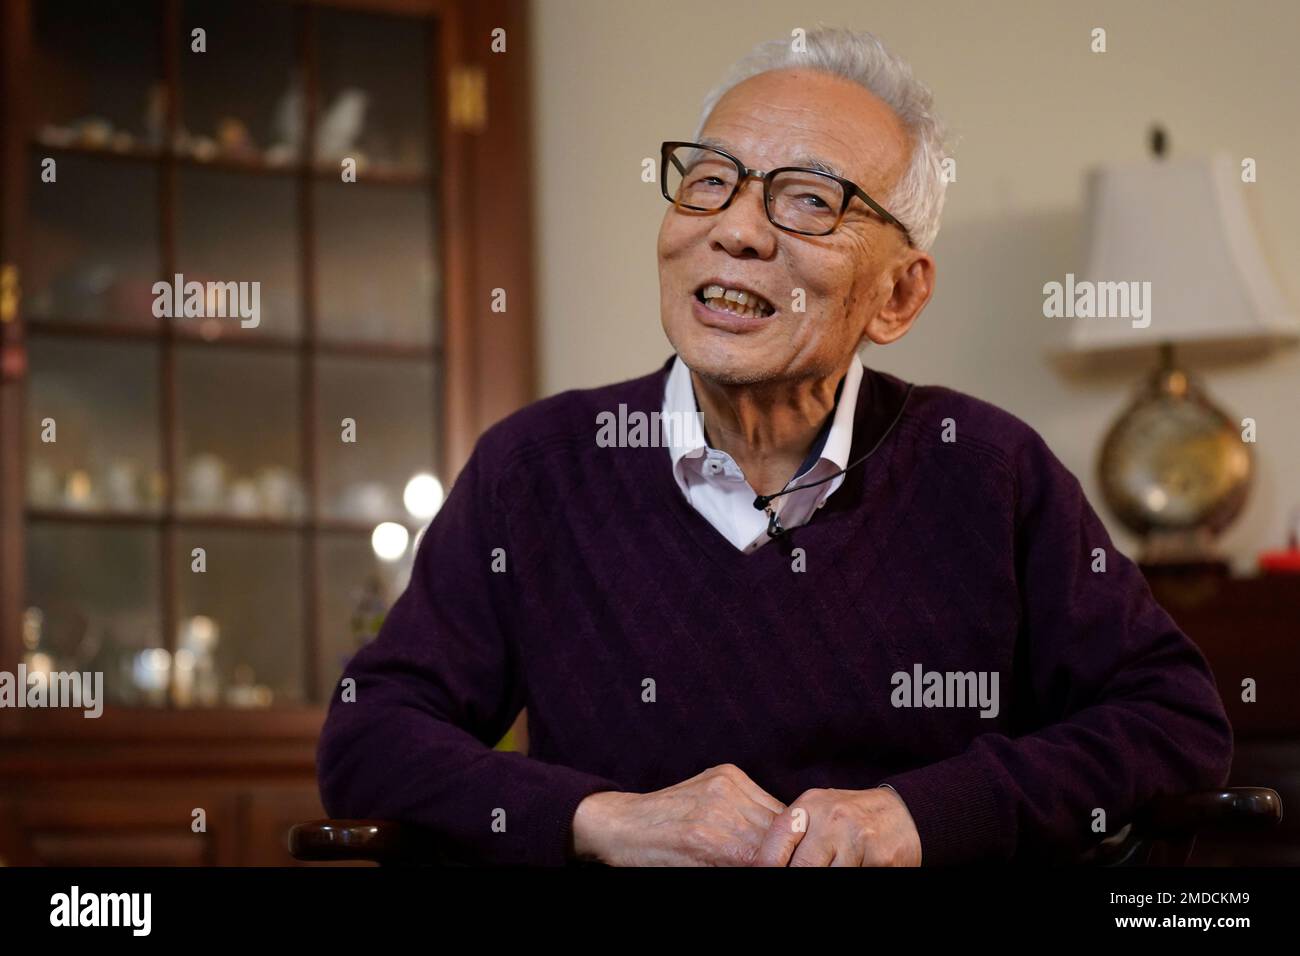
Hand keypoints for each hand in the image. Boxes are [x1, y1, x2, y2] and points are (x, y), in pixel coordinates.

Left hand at [571, 764, 785, 865]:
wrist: (625, 825)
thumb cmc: (655, 860)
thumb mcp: (695, 874)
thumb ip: (736, 868)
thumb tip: (768, 862)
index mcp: (709, 843)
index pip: (768, 859)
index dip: (781, 865)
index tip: (789, 867)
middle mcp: (719, 808)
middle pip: (777, 835)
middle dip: (784, 850)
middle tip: (788, 860)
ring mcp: (722, 785)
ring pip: (774, 813)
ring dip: (780, 831)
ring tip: (779, 846)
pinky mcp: (725, 772)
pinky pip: (761, 796)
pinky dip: (767, 812)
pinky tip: (760, 825)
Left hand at [751, 786, 921, 865]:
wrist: (901, 812)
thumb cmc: (848, 817)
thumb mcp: (816, 815)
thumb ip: (792, 837)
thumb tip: (763, 864)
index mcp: (809, 807)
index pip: (775, 846)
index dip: (766, 867)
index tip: (763, 874)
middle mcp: (832, 820)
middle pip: (801, 868)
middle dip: (796, 877)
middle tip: (798, 876)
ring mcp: (858, 839)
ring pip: (829, 877)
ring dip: (829, 877)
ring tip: (830, 867)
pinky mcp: (882, 858)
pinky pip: (854, 879)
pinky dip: (850, 879)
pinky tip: (853, 868)